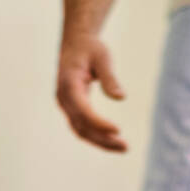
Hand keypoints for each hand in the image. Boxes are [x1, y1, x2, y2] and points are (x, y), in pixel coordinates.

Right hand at [56, 32, 126, 151]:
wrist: (76, 43)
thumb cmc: (90, 48)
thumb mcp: (103, 57)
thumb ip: (109, 77)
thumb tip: (120, 98)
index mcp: (69, 83)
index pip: (83, 110)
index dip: (99, 123)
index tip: (118, 130)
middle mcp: (64, 97)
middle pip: (81, 126)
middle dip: (103, 139)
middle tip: (125, 147)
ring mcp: (66, 105)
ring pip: (80, 130)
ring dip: (101, 142)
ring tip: (123, 147)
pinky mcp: (71, 108)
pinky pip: (82, 127)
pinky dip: (97, 136)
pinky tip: (113, 140)